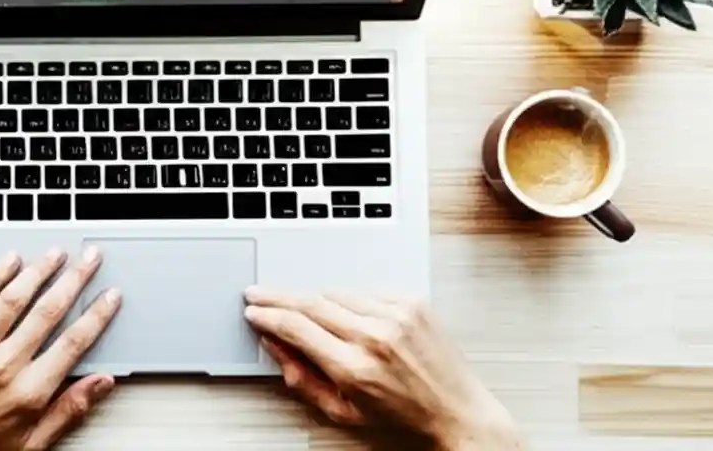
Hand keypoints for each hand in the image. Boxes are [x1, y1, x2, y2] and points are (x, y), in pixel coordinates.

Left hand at [0, 248, 120, 450]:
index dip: (97, 315)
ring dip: (38, 271)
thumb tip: (101, 384)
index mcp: (29, 393)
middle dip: (75, 279)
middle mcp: (3, 367)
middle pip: (48, 311)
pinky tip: (7, 262)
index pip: (74, 343)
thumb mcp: (30, 445)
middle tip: (90, 258)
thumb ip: (68, 411)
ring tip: (55, 254)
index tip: (110, 296)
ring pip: (13, 300)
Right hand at [244, 288, 521, 449]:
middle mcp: (375, 337)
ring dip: (315, 299)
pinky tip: (351, 316)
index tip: (254, 311)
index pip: (296, 328)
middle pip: (310, 302)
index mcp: (354, 368)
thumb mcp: (344, 412)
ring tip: (304, 309)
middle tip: (259, 293)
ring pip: (336, 293)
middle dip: (279, 297)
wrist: (458, 413)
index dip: (268, 316)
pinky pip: (366, 292)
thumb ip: (302, 379)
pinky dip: (352, 301)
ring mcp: (397, 316)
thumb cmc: (405, 420)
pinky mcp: (413, 303)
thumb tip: (276, 347)